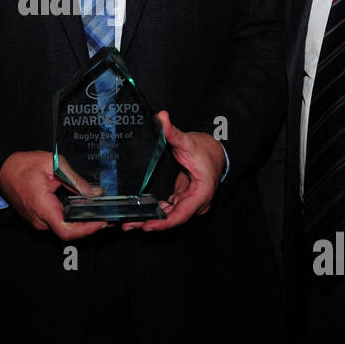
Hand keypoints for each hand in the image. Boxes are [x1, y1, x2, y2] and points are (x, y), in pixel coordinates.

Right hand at [0, 150, 105, 241]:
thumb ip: (76, 180)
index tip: (102, 222)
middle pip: (70, 232)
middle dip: (90, 226)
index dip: (88, 230)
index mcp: (43, 208)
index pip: (68, 231)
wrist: (2, 170)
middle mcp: (40, 220)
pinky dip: (72, 219)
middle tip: (108, 215)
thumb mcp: (53, 165)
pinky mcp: (39, 220)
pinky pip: (58, 223)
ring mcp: (38, 222)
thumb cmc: (23, 166)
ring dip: (82, 223)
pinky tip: (82, 209)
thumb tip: (96, 193)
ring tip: (98, 212)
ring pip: (64, 229)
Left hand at [127, 111, 224, 232]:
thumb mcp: (187, 141)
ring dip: (151, 220)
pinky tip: (140, 214)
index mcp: (201, 194)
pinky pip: (170, 211)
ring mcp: (191, 204)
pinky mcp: (185, 201)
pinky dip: (156, 213)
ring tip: (129, 222)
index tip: (147, 226)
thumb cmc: (205, 150)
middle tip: (128, 225)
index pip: (181, 215)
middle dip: (150, 223)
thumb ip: (172, 132)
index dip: (163, 223)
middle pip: (172, 219)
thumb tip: (161, 117)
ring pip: (170, 217)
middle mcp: (198, 204)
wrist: (216, 152)